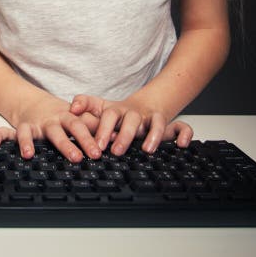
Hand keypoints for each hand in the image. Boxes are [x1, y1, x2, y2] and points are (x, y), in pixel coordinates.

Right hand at [0, 92, 101, 162]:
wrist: (33, 101)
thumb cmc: (62, 114)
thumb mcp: (80, 116)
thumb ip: (95, 124)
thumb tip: (119, 134)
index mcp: (68, 117)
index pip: (81, 126)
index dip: (89, 138)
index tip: (97, 152)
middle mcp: (50, 121)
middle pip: (59, 130)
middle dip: (67, 143)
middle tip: (77, 157)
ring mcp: (34, 124)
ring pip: (30, 131)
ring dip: (27, 142)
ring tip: (28, 154)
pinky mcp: (19, 129)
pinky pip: (6, 132)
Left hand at [69, 94, 193, 155]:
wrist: (144, 105)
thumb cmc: (118, 113)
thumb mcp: (99, 107)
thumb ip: (85, 105)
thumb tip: (72, 108)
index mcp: (118, 111)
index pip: (109, 115)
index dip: (103, 128)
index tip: (98, 145)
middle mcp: (136, 114)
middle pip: (132, 119)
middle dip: (124, 135)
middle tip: (116, 151)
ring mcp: (153, 119)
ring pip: (157, 122)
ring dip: (153, 135)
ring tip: (147, 149)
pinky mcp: (169, 125)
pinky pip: (181, 127)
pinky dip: (184, 134)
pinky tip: (181, 145)